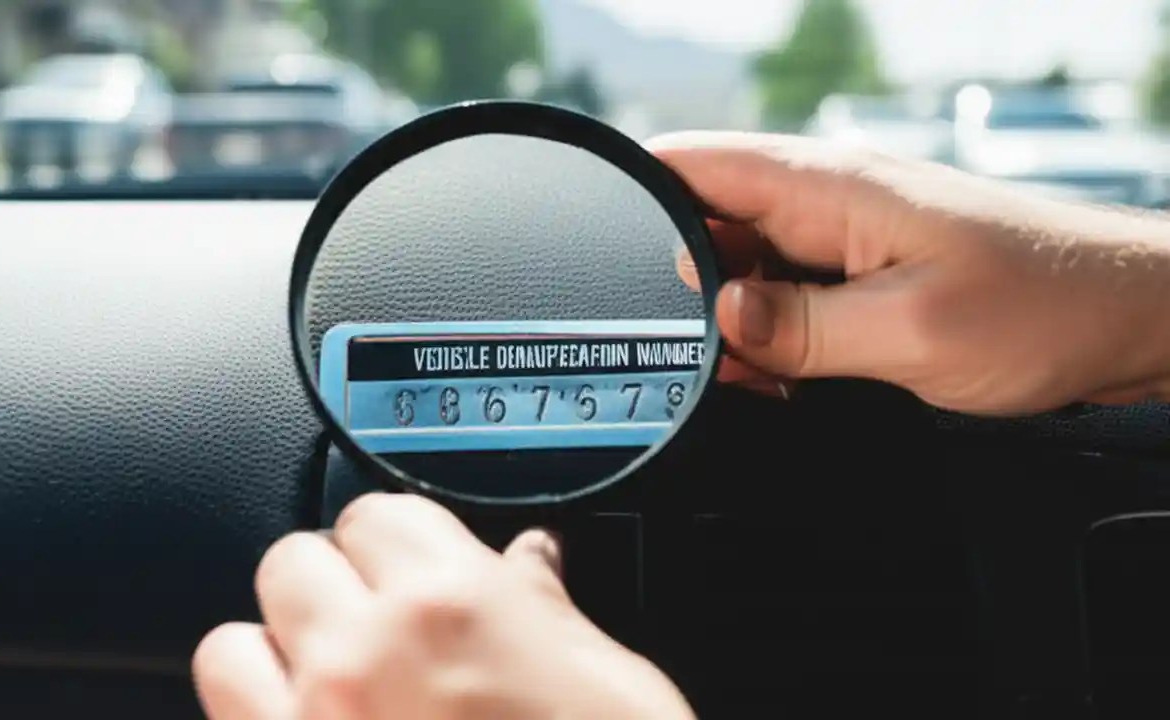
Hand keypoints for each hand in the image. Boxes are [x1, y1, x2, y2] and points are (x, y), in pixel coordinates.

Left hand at [192, 493, 694, 719]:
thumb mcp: (610, 684)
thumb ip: (550, 609)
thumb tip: (533, 561)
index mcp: (454, 604)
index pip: (375, 514)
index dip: (396, 541)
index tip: (412, 566)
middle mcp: (367, 653)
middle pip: (293, 562)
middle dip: (330, 588)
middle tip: (375, 626)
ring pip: (234, 641)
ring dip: (276, 656)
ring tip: (327, 685)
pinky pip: (221, 713)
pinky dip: (252, 713)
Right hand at [651, 131, 1169, 415]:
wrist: (1127, 317)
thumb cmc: (1047, 305)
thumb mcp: (912, 330)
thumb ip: (801, 328)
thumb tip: (718, 319)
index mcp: (827, 188)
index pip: (692, 165)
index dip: (635, 204)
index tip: (602, 265)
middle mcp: (826, 202)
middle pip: (704, 225)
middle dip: (679, 288)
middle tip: (696, 353)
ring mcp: (842, 237)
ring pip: (741, 269)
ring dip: (730, 323)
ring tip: (757, 375)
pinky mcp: (860, 274)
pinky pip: (785, 298)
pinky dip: (770, 339)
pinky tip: (786, 377)